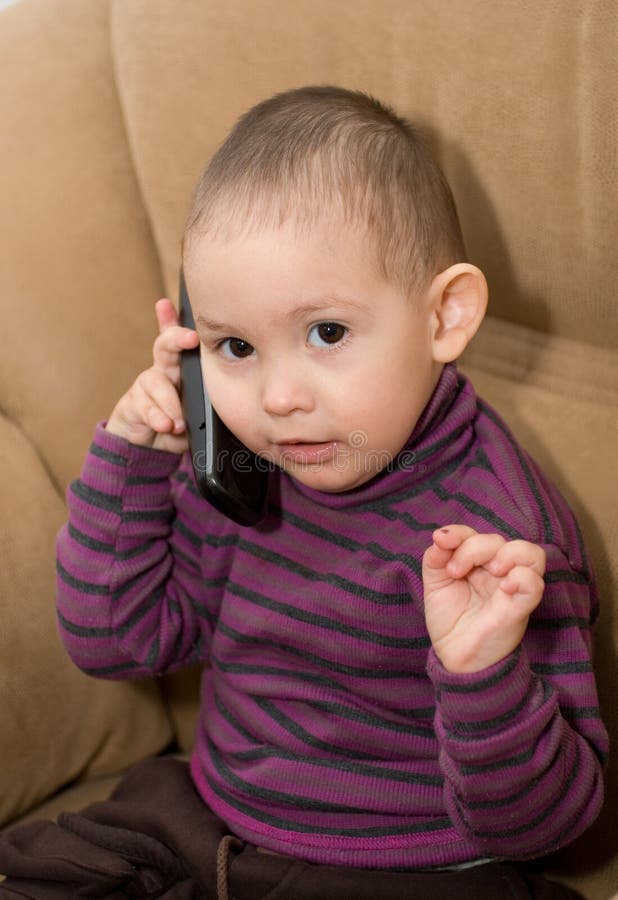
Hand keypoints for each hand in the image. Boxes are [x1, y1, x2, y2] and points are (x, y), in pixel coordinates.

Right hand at [106, 298, 199, 451]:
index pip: (180, 342)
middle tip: (191, 338)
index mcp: (181, 370)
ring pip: (156, 382)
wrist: (147, 445)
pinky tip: (166, 426)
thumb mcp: (197, 415)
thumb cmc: (178, 425)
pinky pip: (146, 407)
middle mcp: (163, 372)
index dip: (177, 321)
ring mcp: (145, 386)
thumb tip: (218, 407)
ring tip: (178, 422)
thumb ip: (206, 408)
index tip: (185, 314)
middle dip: (177, 337)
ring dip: (170, 402)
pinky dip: (158, 418)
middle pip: (165, 346)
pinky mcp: (133, 403)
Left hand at [422, 525, 544, 672]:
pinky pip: (535, 584)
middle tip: (455, 572)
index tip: (442, 542)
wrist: (455, 657)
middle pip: (499, 540)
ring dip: (508, 554)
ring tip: (490, 570)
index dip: (459, 533)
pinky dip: (522, 578)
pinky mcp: (521, 607)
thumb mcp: (435, 583)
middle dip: (474, 548)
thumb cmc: (450, 619)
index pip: (476, 534)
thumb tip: (441, 535)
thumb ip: (437, 556)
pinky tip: (503, 587)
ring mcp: (512, 587)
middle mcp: (498, 571)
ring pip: (531, 553)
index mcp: (478, 563)